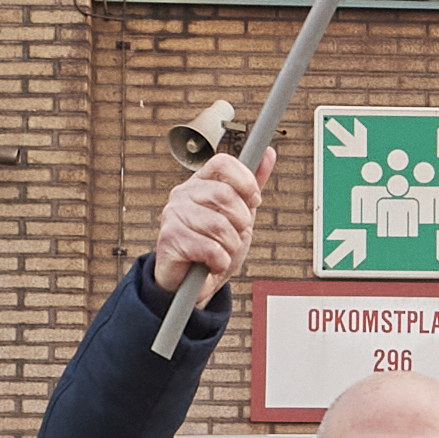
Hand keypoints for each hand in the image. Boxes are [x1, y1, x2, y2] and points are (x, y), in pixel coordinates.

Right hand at [150, 153, 261, 292]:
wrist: (191, 284)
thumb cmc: (215, 245)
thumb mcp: (239, 214)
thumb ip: (252, 185)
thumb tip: (269, 153)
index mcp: (200, 182)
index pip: (223, 163)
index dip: (245, 181)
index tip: (253, 200)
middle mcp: (183, 194)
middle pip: (225, 194)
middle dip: (240, 222)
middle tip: (234, 235)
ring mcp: (174, 215)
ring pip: (219, 225)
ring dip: (230, 246)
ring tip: (222, 252)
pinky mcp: (169, 240)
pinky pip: (210, 249)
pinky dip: (219, 262)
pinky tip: (211, 263)